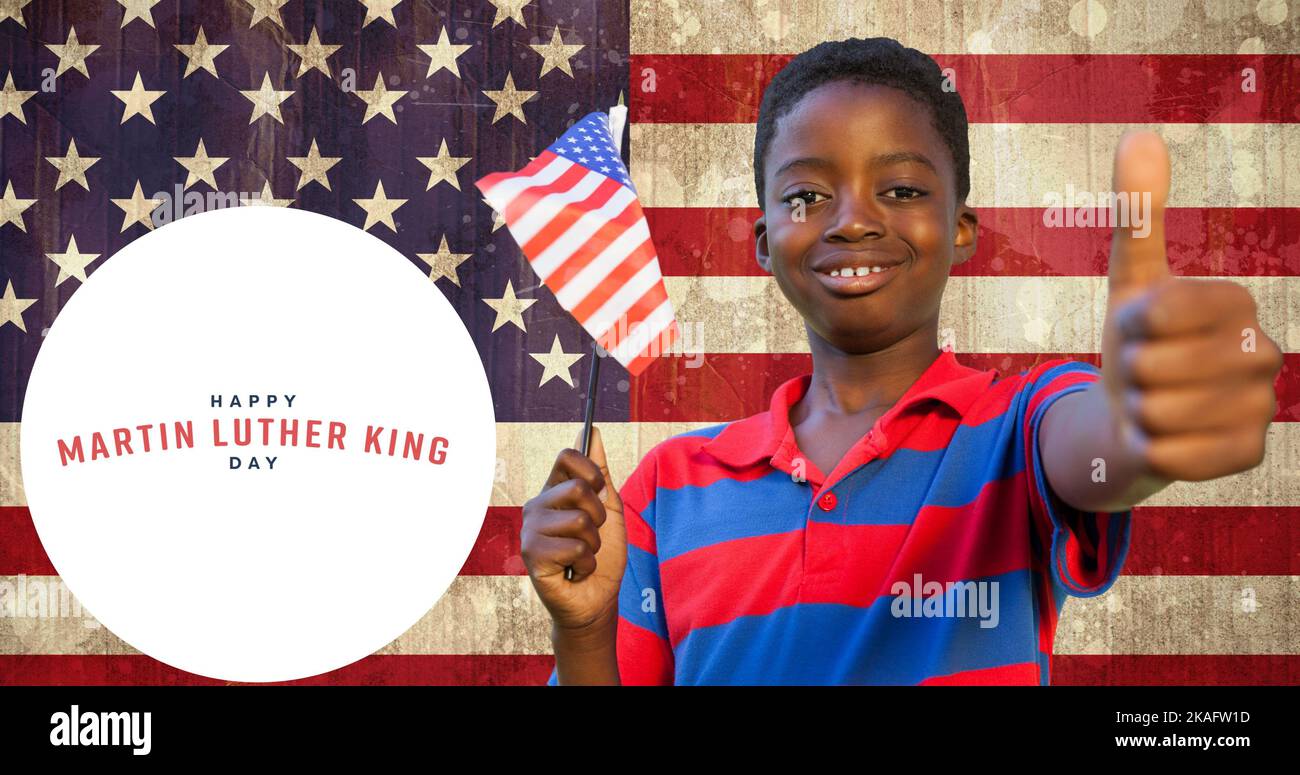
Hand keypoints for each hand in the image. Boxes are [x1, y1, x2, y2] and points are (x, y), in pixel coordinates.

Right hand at [520, 425, 626, 631]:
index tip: (599, 491)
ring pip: (579, 520)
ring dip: (594, 544)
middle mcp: (537, 505)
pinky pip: (574, 547)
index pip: (567, 456)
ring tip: (583, 556)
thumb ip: (599, 471)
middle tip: (592, 536)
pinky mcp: (532, 554)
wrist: (597, 599)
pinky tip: (574, 571)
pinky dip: (586, 562)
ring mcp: (531, 529)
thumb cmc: (602, 555)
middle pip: (578, 487)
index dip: (590, 470)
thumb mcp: (609, 508)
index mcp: (554, 490)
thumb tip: (590, 428)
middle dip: (599, 516)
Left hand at [1100, 131, 1282, 481]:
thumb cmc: (1137, 342)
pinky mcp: (1248, 455)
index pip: (1162, 310)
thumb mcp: (1130, 278)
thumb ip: (1138, 213)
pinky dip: (1152, 450)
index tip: (1139, 328)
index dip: (1131, 324)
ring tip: (1151, 404)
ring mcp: (1262, 407)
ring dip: (1136, 412)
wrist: (1133, 417)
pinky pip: (1180, 456)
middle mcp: (1263, 352)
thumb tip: (1140, 134)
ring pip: (1162, 412)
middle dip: (1127, 374)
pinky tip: (1162, 439)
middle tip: (1142, 374)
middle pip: (1154, 366)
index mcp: (1237, 302)